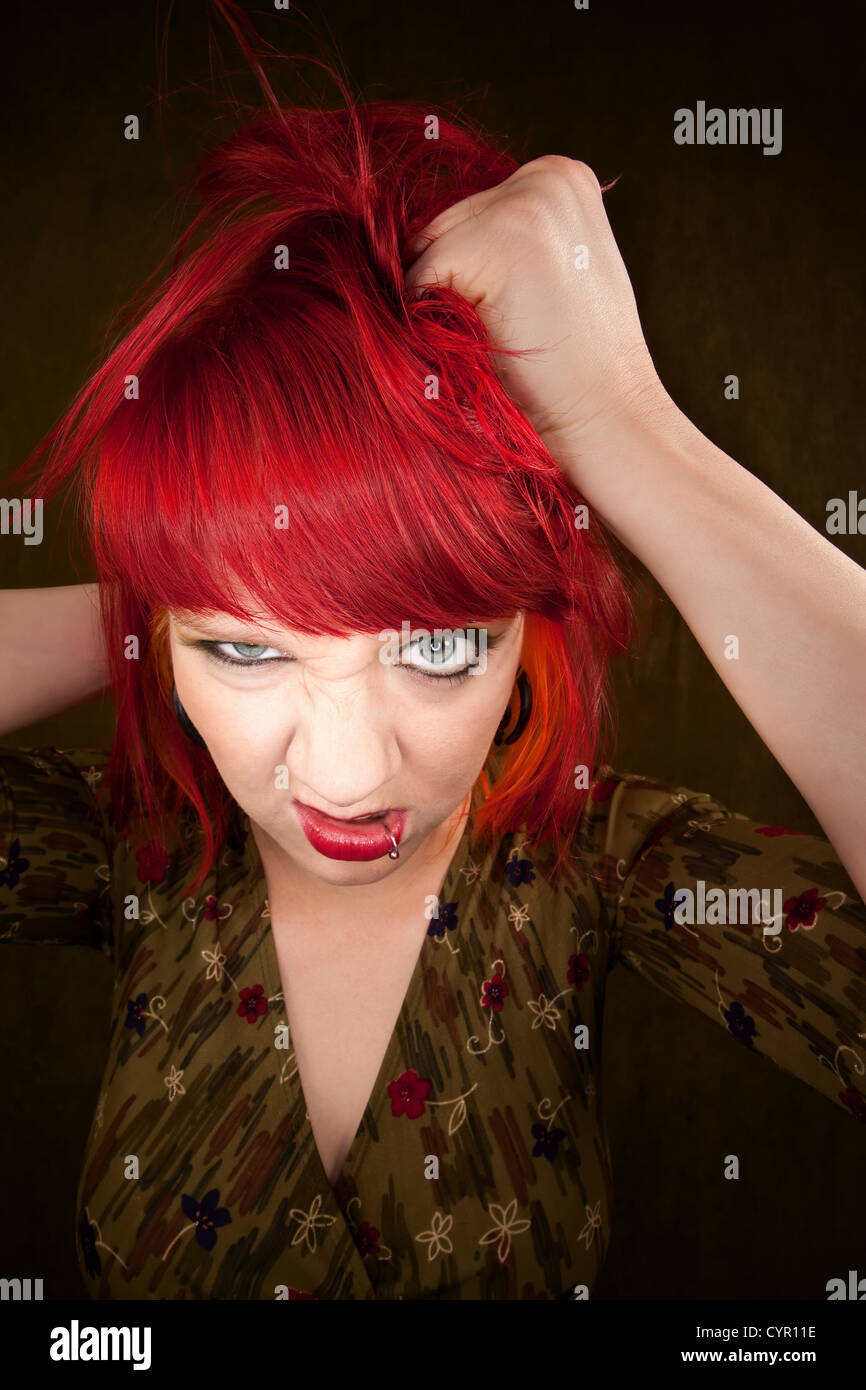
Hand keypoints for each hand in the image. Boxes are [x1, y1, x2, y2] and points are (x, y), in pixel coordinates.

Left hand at [404, 155, 671, 474]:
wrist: (606, 411)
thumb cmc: (575, 360)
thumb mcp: (558, 270)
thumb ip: (512, 238)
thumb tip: (425, 237)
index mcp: (564, 174)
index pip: (470, 211)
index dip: (471, 270)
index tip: (517, 309)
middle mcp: (546, 174)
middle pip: (445, 222)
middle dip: (453, 280)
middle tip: (506, 327)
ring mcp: (524, 201)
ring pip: (431, 247)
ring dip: (444, 298)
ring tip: (502, 332)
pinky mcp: (496, 236)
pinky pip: (419, 274)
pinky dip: (429, 315)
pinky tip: (488, 337)